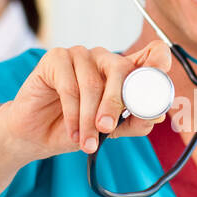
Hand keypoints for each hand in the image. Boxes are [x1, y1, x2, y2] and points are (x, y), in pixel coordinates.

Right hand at [4, 40, 173, 160]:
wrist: (35, 136)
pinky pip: (69, 86)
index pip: (152, 55)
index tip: (161, 75)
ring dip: (89, 118)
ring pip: (93, 83)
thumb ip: (135, 123)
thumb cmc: (77, 129)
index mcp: (124, 72)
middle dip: (115, 104)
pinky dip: (72, 114)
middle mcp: (105, 58)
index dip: (159, 62)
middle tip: (108, 128)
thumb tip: (156, 115)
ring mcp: (80, 55)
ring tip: (86, 141)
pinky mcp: (55, 58)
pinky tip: (72, 132)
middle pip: (121, 70)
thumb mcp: (112, 132)